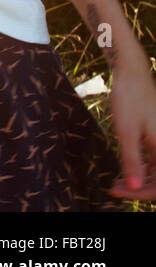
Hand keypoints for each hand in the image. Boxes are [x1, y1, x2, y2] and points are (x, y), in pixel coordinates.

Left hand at [105, 65, 155, 200]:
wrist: (131, 73)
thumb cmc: (129, 98)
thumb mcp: (127, 131)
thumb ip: (132, 160)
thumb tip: (133, 187)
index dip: (138, 193)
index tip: (116, 191)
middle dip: (137, 187)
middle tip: (113, 188)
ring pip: (155, 170)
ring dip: (137, 178)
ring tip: (115, 181)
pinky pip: (152, 159)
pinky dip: (139, 166)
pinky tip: (124, 168)